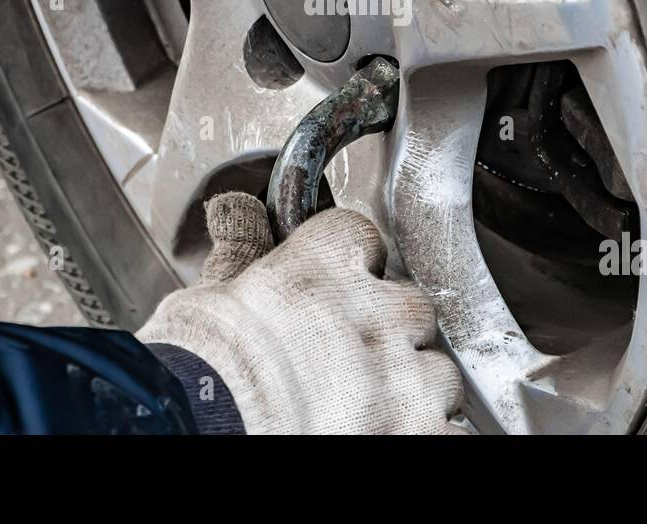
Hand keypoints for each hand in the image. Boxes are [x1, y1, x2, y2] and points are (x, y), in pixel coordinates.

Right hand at [137, 192, 463, 433]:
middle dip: (389, 328)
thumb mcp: (212, 296)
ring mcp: (402, 381)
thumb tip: (238, 210)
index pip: (362, 237)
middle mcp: (373, 317)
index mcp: (322, 268)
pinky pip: (452, 431)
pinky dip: (430, 433)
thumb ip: (242, 251)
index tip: (337, 282)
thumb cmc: (196, 374)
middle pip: (412, 307)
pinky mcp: (418, 436)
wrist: (194, 430)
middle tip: (353, 354)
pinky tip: (392, 432)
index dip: (349, 262)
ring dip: (412, 386)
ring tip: (369, 404)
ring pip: (439, 373)